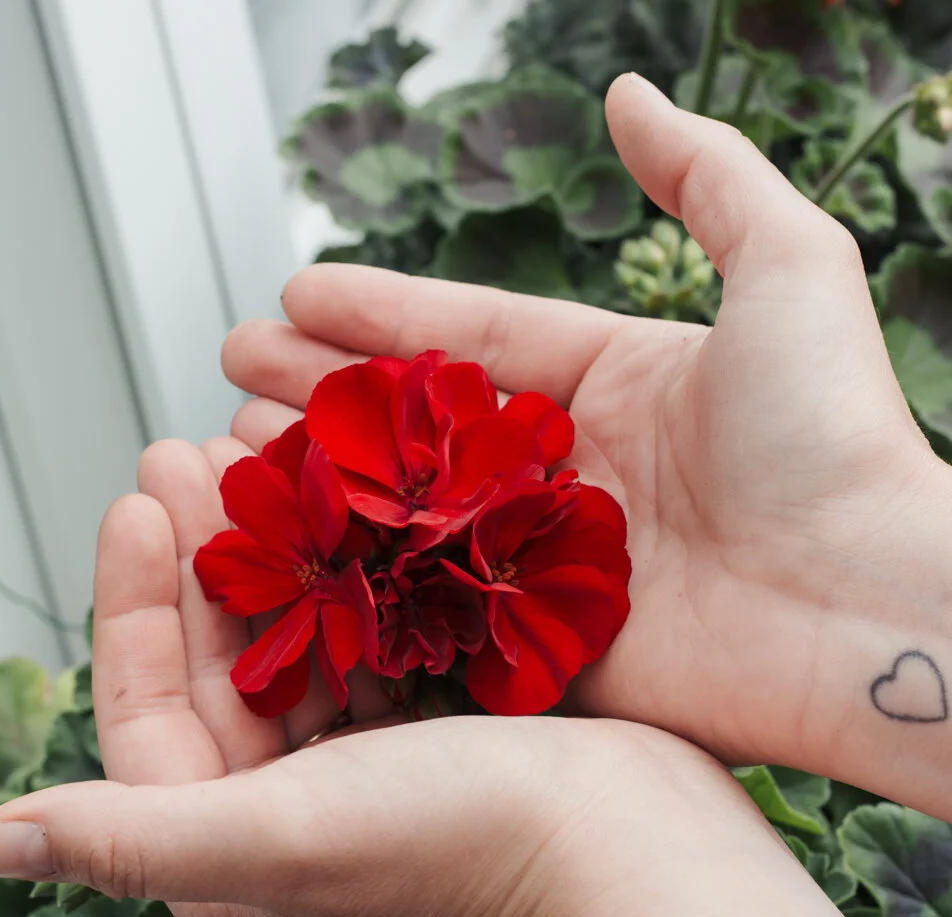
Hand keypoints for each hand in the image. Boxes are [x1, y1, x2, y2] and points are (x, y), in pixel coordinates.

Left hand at [0, 437, 758, 916]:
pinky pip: (359, 646)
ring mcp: (354, 790)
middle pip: (213, 674)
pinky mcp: (423, 750)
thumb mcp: (280, 835)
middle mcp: (278, 834)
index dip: (131, 606)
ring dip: (269, 554)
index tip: (135, 494)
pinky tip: (341, 500)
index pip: (145, 718)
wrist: (646, 861)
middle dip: (199, 561)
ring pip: (288, 648)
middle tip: (185, 446)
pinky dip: (347, 577)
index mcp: (223, 869)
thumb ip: (130, 838)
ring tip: (253, 448)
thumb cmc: (466, 847)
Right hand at [222, 74, 951, 814]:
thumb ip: (708, 176)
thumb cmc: (836, 441)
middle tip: (233, 379)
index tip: (293, 298)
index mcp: (617, 383)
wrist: (858, 607)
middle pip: (420, 428)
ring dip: (321, 486)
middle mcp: (572, 474)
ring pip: (409, 516)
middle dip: (323, 396)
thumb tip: (628, 94)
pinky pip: (431, 609)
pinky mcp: (537, 646)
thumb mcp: (790, 268)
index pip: (469, 339)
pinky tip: (294, 562)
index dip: (379, 315)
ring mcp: (546, 565)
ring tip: (235, 453)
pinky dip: (361, 588)